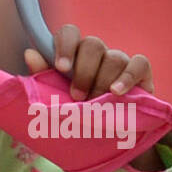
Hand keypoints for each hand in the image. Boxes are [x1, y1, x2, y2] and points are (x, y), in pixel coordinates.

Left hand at [23, 23, 153, 100]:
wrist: (109, 138)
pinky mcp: (142, 73)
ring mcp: (120, 61)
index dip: (65, 45)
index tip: (61, 68)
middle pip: (92, 44)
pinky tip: (117, 93)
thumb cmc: (78, 113)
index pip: (70, 33)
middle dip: (84, 71)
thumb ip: (44, 77)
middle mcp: (97, 53)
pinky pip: (139, 64)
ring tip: (96, 103)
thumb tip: (29, 54)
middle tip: (77, 96)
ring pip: (114, 57)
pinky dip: (127, 77)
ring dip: (103, 80)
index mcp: (74, 55)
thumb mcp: (58, 98)